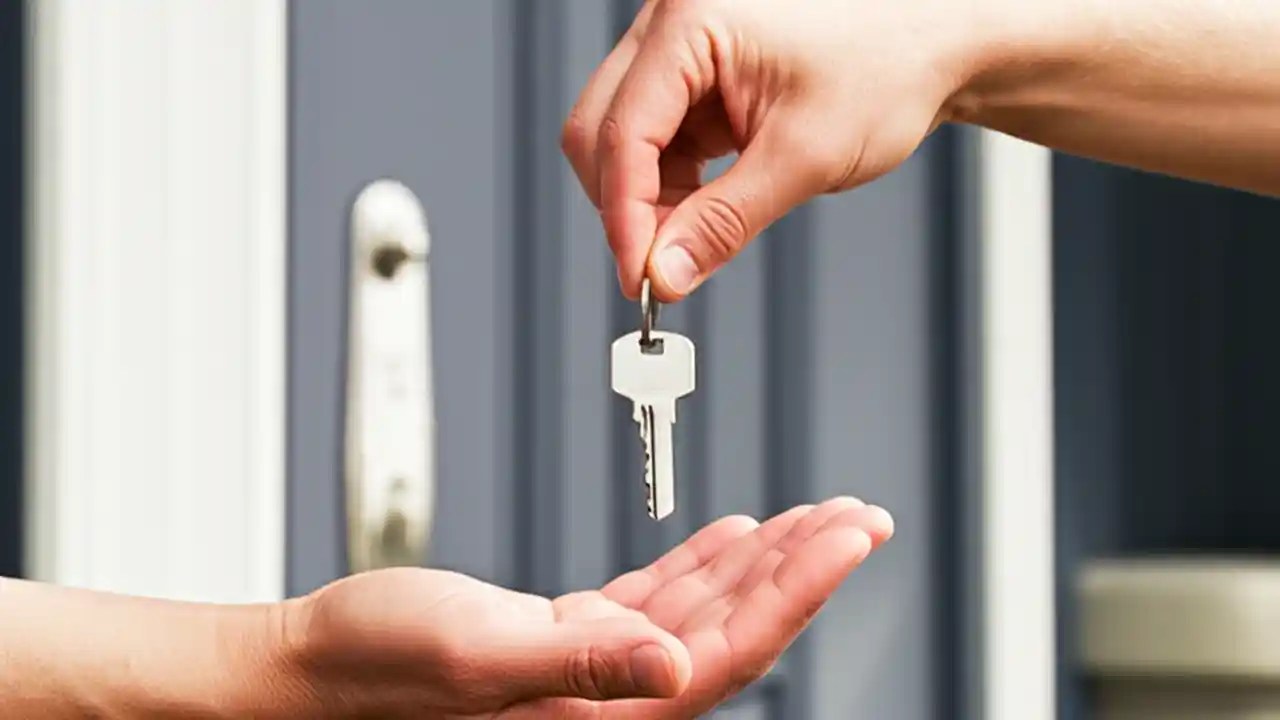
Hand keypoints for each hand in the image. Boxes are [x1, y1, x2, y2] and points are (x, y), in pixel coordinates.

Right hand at [284, 497, 892, 717]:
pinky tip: (732, 535)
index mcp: (602, 713)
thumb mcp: (476, 654)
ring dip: (762, 560)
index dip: (800, 591)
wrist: (311, 669)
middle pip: (734, 629)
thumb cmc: (374, 668)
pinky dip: (697, 563)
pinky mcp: (563, 639)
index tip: (850, 535)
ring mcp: (590, 667)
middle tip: (860, 515)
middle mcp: (610, 696)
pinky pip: (651, 598)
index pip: (730, 650)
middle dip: (803, 569)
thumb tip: (679, 666)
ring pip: (701, 609)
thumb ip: (582, 665)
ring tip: (817, 518)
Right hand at [562, 0, 983, 300]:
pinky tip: (702, 212)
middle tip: (661, 270)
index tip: (641, 280)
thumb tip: (663, 275)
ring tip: (695, 239)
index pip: (624, 130)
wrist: (935, 44)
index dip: (625, 216)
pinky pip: (654, 141)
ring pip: (621, 140)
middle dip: (625, 206)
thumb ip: (724, 222)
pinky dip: (669, 186)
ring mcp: (679, 49)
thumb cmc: (887, 68)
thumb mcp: (804, 156)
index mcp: (693, 19)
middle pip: (601, 129)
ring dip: (647, 200)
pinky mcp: (693, 77)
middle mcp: (672, 23)